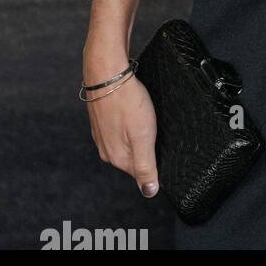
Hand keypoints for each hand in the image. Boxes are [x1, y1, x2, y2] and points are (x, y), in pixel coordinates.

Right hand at [84, 61, 159, 198]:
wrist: (108, 74)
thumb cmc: (127, 103)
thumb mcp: (143, 137)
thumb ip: (145, 166)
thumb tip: (149, 191)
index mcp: (117, 158)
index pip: (141, 172)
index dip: (155, 161)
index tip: (162, 145)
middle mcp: (107, 150)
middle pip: (134, 157)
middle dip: (148, 147)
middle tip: (156, 129)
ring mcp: (103, 135)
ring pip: (128, 142)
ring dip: (139, 134)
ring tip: (146, 118)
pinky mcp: (103, 121)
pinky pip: (121, 129)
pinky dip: (131, 124)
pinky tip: (135, 113)